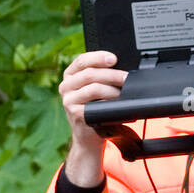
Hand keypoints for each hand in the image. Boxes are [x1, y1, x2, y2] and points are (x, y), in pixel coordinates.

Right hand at [58, 51, 127, 185]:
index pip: (82, 60)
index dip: (98, 57)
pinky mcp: (75, 114)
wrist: (90, 135)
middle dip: (112, 74)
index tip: (114, 58)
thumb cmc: (97, 109)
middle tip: (127, 78)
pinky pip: (94, 104)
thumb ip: (102, 76)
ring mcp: (68, 100)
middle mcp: (66, 86)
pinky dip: (108, 103)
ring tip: (123, 94)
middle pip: (90, 74)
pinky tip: (115, 104)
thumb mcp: (96, 89)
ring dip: (112, 89)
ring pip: (93, 88)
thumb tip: (122, 67)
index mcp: (70, 76)